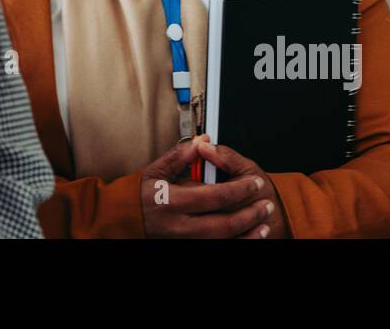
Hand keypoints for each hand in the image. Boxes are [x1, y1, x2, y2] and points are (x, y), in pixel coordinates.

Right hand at [139, 136, 276, 237]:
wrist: (124, 221)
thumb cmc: (139, 196)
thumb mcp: (155, 171)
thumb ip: (179, 156)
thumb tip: (202, 141)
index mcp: (172, 201)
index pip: (214, 196)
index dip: (239, 189)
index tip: (253, 182)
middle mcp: (180, 225)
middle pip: (224, 223)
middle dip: (250, 213)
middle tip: (265, 202)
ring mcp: (184, 240)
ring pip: (224, 240)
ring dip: (248, 232)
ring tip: (264, 221)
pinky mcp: (187, 246)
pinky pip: (218, 248)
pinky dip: (238, 243)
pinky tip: (250, 236)